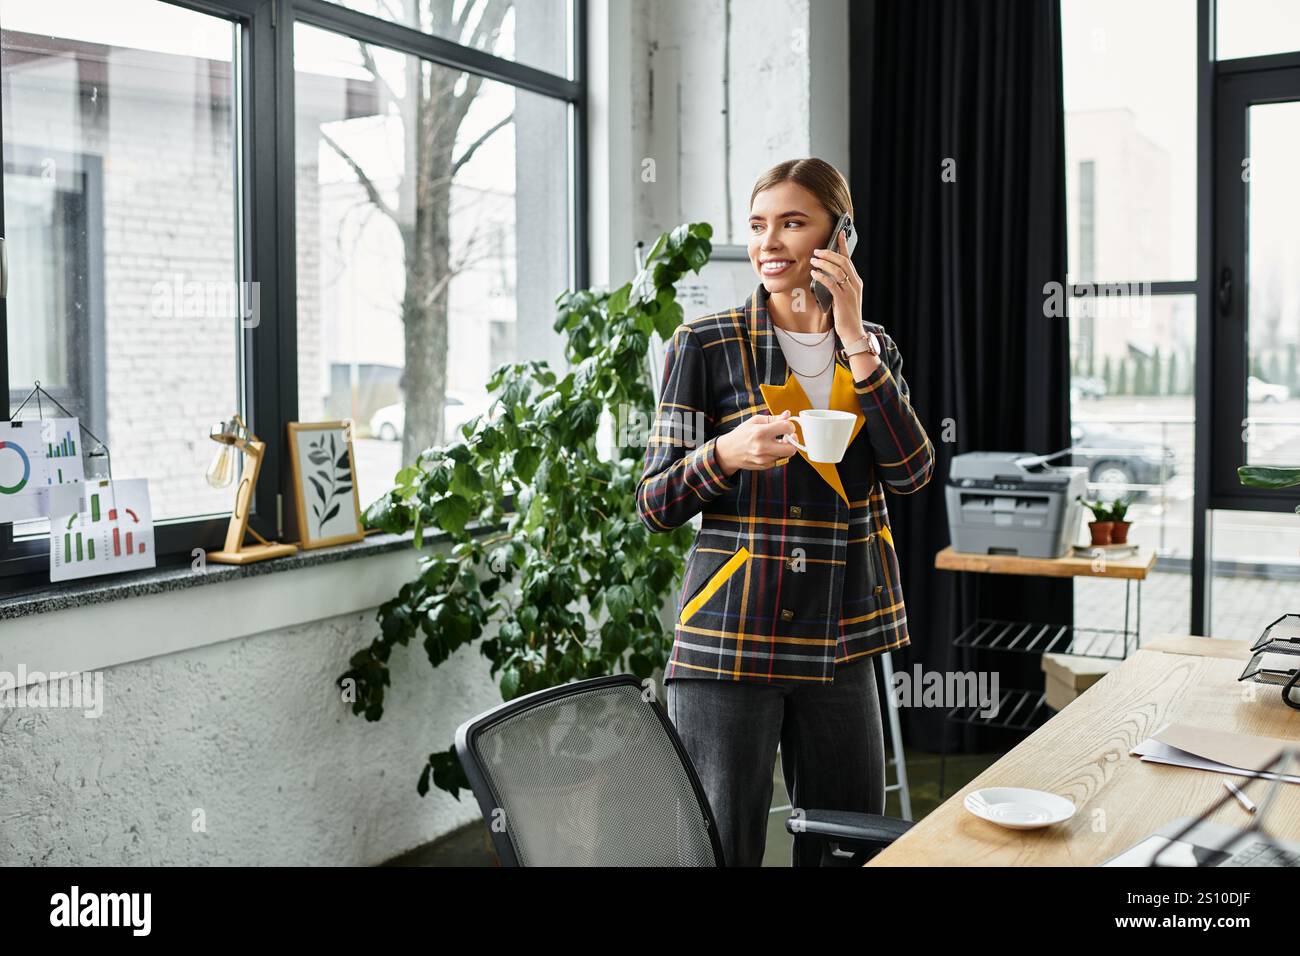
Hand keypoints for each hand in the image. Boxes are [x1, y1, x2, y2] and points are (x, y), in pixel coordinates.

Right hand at [715, 411, 796, 474]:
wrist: (728, 452)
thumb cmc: (741, 434)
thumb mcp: (754, 421)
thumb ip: (773, 418)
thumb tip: (787, 414)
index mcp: (760, 432)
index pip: (787, 428)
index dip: (790, 426)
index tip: (786, 426)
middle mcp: (763, 447)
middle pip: (792, 448)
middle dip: (793, 441)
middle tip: (788, 436)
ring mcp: (764, 459)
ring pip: (787, 455)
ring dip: (786, 447)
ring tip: (777, 442)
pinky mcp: (765, 466)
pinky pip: (780, 461)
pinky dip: (779, 454)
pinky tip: (772, 449)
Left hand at [811, 229, 865, 345]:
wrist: (853, 332)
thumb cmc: (846, 315)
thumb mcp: (845, 297)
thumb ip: (838, 285)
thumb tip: (826, 274)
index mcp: (856, 282)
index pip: (849, 260)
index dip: (844, 246)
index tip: (839, 234)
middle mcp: (855, 284)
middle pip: (843, 262)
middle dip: (829, 253)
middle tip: (817, 251)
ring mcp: (849, 291)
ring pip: (837, 270)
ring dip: (824, 263)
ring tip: (813, 260)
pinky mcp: (842, 299)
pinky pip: (831, 283)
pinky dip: (822, 276)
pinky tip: (815, 273)